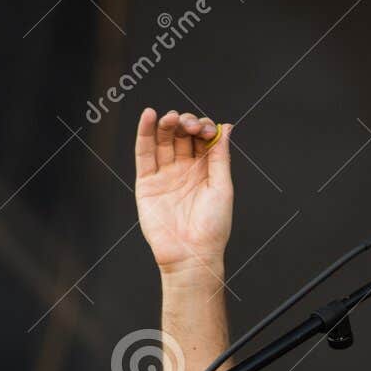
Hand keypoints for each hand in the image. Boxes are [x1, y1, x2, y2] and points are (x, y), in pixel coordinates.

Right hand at [134, 108, 232, 277]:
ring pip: (163, 141)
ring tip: (170, 118)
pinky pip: (144, 154)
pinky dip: (144, 133)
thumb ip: (221, 156)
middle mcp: (185, 170)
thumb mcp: (222, 187)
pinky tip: (149, 116)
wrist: (192, 254)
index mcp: (205, 171)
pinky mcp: (147, 183)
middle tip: (189, 124)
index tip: (206, 129)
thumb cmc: (213, 226)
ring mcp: (165, 175)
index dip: (203, 128)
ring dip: (166, 125)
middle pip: (182, 136)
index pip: (202, 139)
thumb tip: (227, 127)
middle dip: (186, 124)